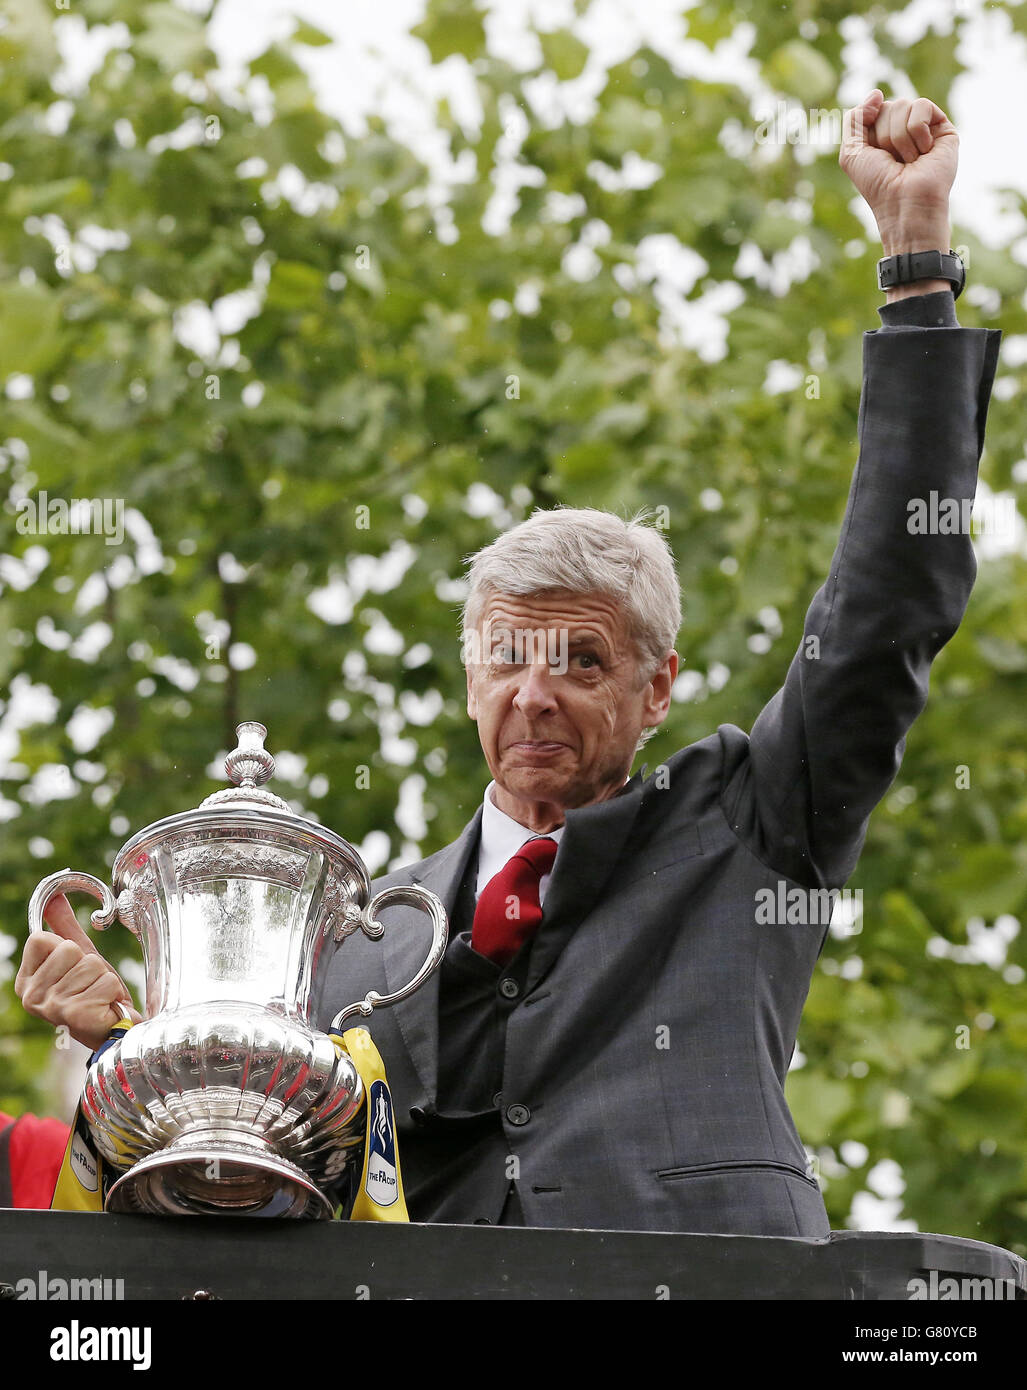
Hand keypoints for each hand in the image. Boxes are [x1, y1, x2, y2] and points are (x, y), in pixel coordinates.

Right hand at [15, 893, 140, 1051]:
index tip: (70, 970)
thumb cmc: (92, 992)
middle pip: (69, 949)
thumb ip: (64, 927)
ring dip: (103, 979)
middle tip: (89, 986)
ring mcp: (51, 1008)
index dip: (65, 948)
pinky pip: (106, 981)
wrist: (114, 1029)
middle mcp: (31, 997)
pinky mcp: (75, 1015)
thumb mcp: (78, 957)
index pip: (41, 939)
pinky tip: (104, 1008)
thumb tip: (53, 898)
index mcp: (25, 981)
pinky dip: (113, 992)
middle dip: (89, 964)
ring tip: (97, 997)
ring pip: (90, 964)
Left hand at [839, 89, 956, 249]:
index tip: (875, 155)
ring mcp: (924, 127)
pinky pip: (922, 106)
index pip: (871, 109)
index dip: (869, 131)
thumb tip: (877, 93)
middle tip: (895, 162)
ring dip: (899, 138)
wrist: (905, 203)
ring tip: (909, 161)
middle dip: (884, 137)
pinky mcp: (942, 128)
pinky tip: (924, 152)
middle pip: (886, 107)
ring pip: (902, 105)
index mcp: (881, 134)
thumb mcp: (851, 152)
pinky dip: (917, 131)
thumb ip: (855, 119)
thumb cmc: (878, 184)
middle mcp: (903, 128)